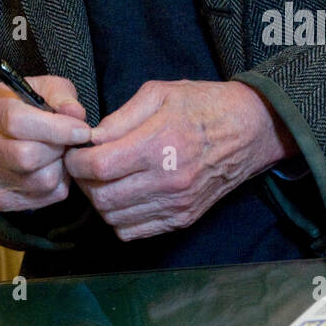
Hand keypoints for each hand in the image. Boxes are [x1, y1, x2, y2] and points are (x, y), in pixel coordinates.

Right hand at [0, 75, 92, 212]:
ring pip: (41, 181)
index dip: (56, 128)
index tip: (82, 130)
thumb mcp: (43, 87)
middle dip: (59, 149)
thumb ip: (61, 96)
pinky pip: (42, 198)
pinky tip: (51, 167)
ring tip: (58, 153)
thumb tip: (76, 114)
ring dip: (60, 168)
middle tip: (68, 141)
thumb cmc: (25, 105)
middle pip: (27, 157)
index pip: (18, 123)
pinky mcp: (0, 197)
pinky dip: (56, 185)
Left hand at [64, 79, 294, 240]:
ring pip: (115, 219)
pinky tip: (123, 195)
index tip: (76, 151)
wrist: (250, 130)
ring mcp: (176, 204)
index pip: (100, 167)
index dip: (77, 162)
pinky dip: (119, 218)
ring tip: (104, 179)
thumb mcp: (159, 93)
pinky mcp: (183, 218)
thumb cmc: (202, 104)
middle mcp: (168, 181)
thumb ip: (121, 117)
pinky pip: (134, 232)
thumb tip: (91, 139)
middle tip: (86, 165)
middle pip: (103, 198)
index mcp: (159, 145)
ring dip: (100, 201)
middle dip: (84, 182)